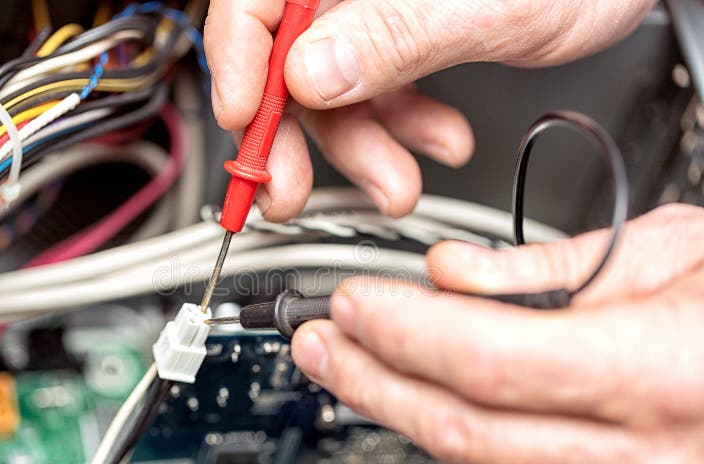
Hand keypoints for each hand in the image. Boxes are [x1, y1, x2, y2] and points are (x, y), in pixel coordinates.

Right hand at [204, 0, 654, 220]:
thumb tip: (308, 74)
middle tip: (292, 192)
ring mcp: (370, 12)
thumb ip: (389, 35)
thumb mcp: (479, 3)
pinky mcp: (399, 41)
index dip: (237, 67)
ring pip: (332, 91)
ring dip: (361, 149)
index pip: (253, 4)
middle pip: (282, 59)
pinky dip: (400, 132)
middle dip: (294, 135)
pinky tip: (435, 144)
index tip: (248, 128)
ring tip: (396, 184)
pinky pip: (376, 94)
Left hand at [291, 203, 703, 463]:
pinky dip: (458, 436)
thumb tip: (451, 271)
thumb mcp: (670, 246)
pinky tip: (422, 403)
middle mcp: (642, 451)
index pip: (485, 360)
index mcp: (658, 371)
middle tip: (316, 343)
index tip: (350, 302)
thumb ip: (547, 265)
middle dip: (371, 381)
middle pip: (463, 424)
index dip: (402, 332)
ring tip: (349, 368)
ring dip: (401, 410)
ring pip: (482, 460)